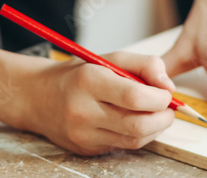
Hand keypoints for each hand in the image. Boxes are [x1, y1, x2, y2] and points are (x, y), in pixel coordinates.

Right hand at [0, 45, 176, 154]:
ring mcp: (83, 134)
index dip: (160, 98)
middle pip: (137, 124)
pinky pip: (122, 146)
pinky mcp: (86, 149)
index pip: (135, 97)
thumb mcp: (109, 57)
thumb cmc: (78, 74)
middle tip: (168, 108)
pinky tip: (135, 122)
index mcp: (89, 81)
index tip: (166, 93)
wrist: (38, 97)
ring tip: (155, 114)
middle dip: (163, 118)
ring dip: (154, 129)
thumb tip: (168, 85)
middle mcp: (83, 111)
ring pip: (133, 140)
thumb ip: (144, 65)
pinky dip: (137, 136)